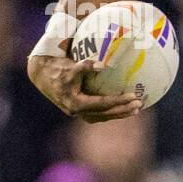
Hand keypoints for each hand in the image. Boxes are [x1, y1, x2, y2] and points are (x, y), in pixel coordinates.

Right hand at [27, 52, 142, 121]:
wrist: (42, 75)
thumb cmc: (57, 69)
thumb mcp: (71, 67)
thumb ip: (85, 66)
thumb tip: (102, 65)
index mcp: (76, 103)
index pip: (102, 104)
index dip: (119, 101)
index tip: (133, 96)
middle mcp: (77, 111)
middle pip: (105, 114)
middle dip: (123, 110)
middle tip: (140, 104)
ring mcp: (78, 113)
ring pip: (103, 116)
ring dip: (120, 113)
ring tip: (136, 109)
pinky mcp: (80, 111)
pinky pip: (99, 113)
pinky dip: (112, 111)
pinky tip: (124, 107)